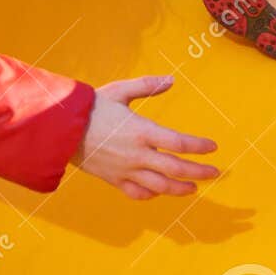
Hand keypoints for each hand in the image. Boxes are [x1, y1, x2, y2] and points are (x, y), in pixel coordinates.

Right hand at [73, 75, 218, 199]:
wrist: (61, 129)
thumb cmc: (91, 107)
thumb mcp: (120, 91)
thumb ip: (148, 86)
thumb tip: (172, 80)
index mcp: (141, 131)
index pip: (179, 143)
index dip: (199, 147)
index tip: (213, 147)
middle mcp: (137, 154)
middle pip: (176, 169)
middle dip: (198, 172)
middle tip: (214, 173)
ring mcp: (126, 170)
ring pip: (160, 186)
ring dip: (180, 189)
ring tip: (193, 188)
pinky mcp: (114, 180)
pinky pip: (137, 193)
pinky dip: (152, 194)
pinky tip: (160, 191)